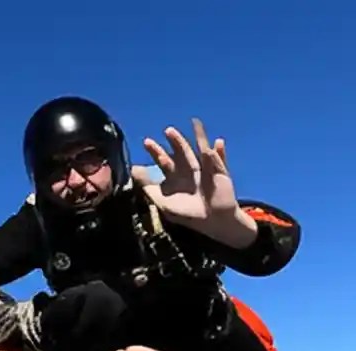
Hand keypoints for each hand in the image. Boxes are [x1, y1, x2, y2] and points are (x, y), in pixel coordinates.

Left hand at [130, 118, 242, 235]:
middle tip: (167, 130)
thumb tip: (133, 173)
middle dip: (175, 141)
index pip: (164, 161)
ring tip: (195, 123)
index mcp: (175, 177)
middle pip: (182, 153)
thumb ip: (149, 189)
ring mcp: (206, 170)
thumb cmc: (187, 214)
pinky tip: (217, 142)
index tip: (146, 141)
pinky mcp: (221, 174)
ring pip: (202, 151)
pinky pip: (221, 162)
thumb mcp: (163, 204)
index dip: (156, 152)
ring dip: (198, 138)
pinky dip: (219, 153)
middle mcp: (190, 170)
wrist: (212, 223)